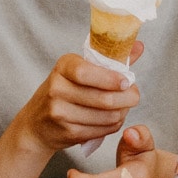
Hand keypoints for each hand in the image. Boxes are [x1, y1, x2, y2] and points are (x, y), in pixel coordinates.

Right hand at [21, 49, 140, 160]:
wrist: (37, 123)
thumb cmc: (65, 90)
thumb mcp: (80, 69)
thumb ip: (111, 59)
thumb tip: (139, 45)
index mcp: (63, 66)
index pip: (86, 73)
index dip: (111, 79)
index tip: (127, 81)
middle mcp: (57, 88)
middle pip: (102, 98)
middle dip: (126, 99)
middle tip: (134, 96)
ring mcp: (60, 112)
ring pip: (106, 116)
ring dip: (122, 113)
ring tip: (124, 107)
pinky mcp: (67, 132)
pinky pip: (101, 130)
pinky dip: (113, 125)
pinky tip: (113, 119)